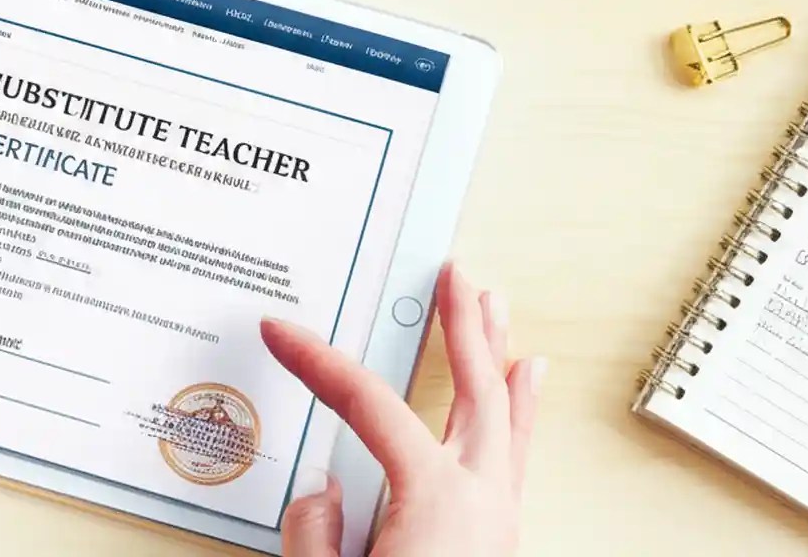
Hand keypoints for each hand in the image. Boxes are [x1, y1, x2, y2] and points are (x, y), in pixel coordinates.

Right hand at [263, 262, 543, 556]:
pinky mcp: (501, 536)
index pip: (368, 405)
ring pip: (506, 413)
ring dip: (496, 353)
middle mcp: (481, 498)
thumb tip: (320, 491)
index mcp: (438, 498)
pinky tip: (523, 386)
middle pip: (472, 387)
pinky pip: (517, 450)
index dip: (318, 362)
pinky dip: (520, 407)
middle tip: (452, 277)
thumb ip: (314, 530)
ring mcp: (499, 516)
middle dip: (459, 323)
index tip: (285, 334)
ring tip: (494, 310)